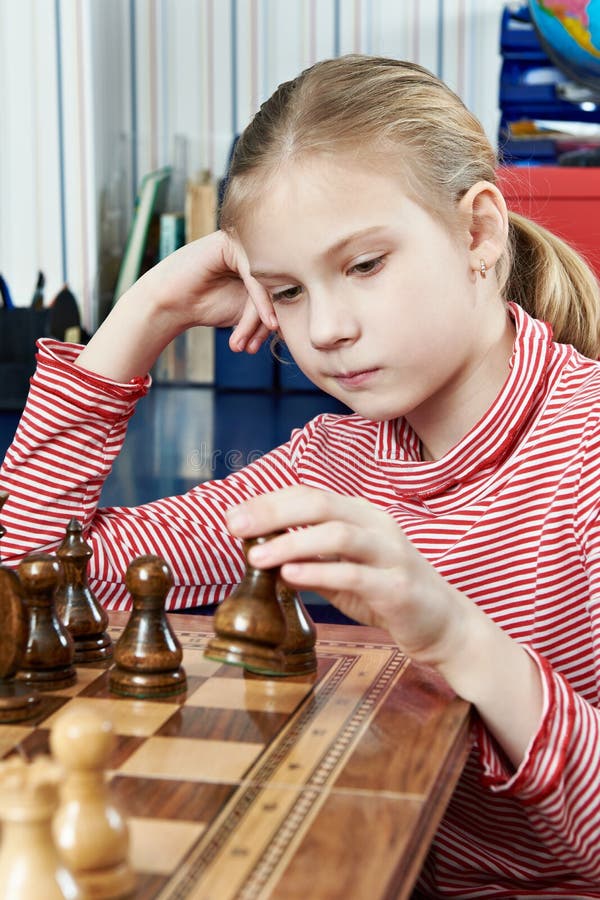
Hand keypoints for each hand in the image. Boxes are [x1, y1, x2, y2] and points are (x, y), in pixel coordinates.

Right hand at [133, 229, 276, 352]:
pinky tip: (265, 324)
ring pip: (267, 284)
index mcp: (262, 262)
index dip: (273, 322)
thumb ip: (273, 310)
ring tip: (242, 343)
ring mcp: (243, 243)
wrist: (169, 302)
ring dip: (257, 319)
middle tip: (250, 348)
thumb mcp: (247, 311)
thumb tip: (308, 321)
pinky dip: (262, 303)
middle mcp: (255, 249)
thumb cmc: (206, 306)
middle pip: (276, 288)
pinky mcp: (230, 244)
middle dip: (265, 323)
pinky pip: (256, 276)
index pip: (281, 291)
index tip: (260, 347)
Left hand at [225, 486, 465, 667]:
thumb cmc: (387, 593)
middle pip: (322, 504)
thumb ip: (310, 561)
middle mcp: (378, 526)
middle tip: (235, 526)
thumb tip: (261, 554)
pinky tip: (290, 576)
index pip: (311, 495)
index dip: (270, 502)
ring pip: (338, 534)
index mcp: (362, 516)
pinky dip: (319, 572)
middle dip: (273, 512)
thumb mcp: (343, 572)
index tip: (233, 516)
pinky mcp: (397, 586)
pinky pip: (354, 574)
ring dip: (292, 542)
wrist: (444, 625)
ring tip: (257, 557)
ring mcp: (391, 554)